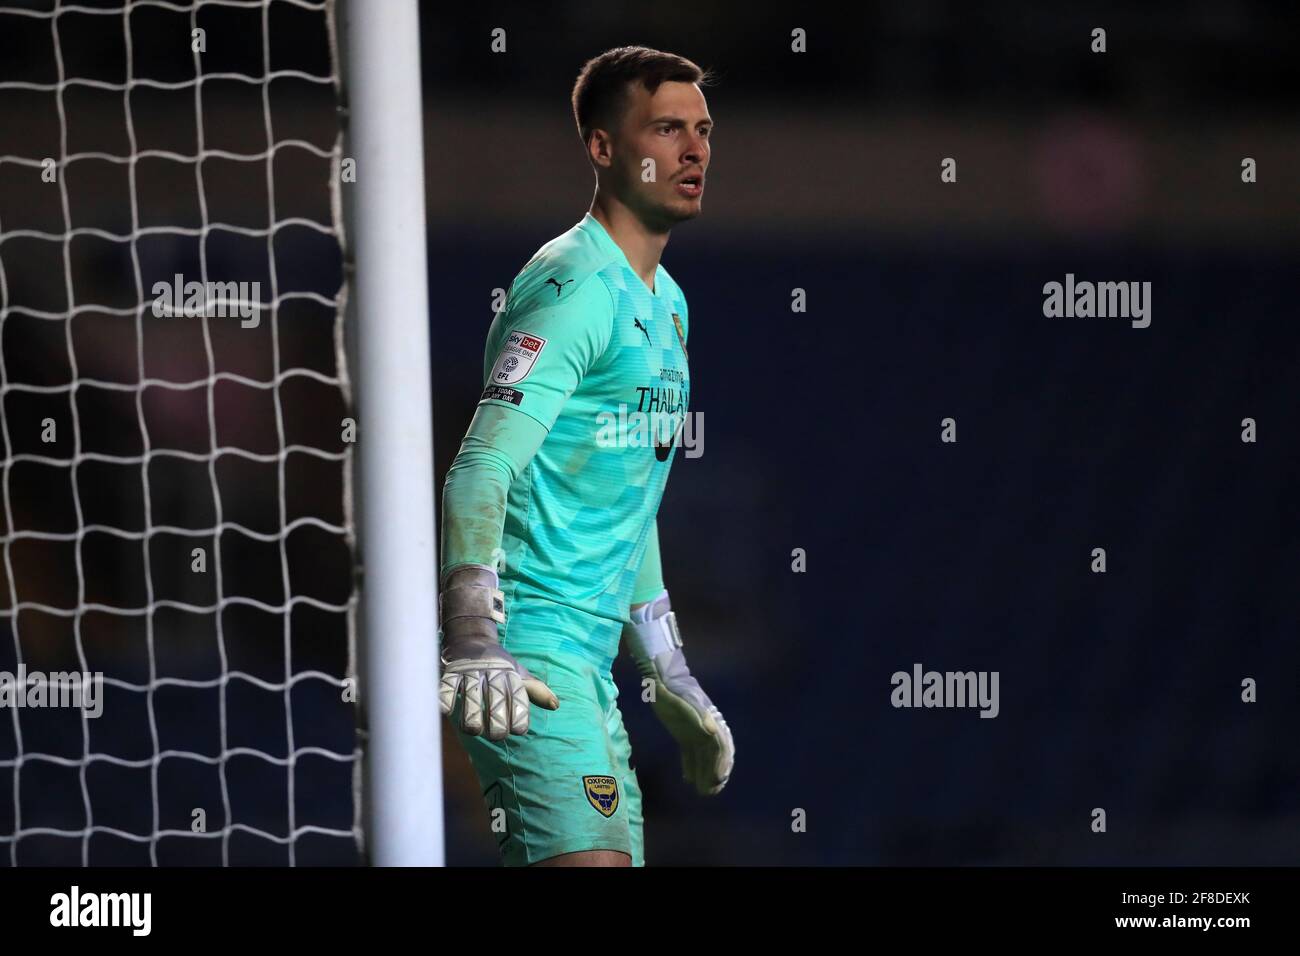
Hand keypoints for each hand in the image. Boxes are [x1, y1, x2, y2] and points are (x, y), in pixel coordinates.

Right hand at [439, 566, 557, 739]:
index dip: (519, 713)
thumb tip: (556, 705)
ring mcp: (470, 671)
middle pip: (496, 696)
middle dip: (497, 717)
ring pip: (472, 693)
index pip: (518, 694)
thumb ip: (535, 690)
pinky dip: (445, 697)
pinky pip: (447, 685)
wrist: (471, 637)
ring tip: (474, 730)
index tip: (519, 731)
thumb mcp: (518, 674)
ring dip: (472, 713)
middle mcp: (492, 672)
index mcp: (509, 674)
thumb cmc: (498, 664)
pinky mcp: (451, 672)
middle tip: (497, 735)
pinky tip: (446, 711)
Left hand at [626, 592, 733, 795]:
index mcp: (706, 718)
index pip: (719, 743)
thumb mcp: (669, 695)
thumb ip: (673, 702)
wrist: (664, 677)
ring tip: (704, 793)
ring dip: (706, 774)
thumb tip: (697, 720)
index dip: (721, 761)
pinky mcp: (686, 735)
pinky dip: (692, 767)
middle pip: (715, 753)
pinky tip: (689, 781)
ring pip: (705, 757)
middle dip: (716, 772)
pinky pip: (692, 754)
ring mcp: (697, 732)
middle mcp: (705, 726)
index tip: (720, 776)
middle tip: (712, 791)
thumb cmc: (667, 686)